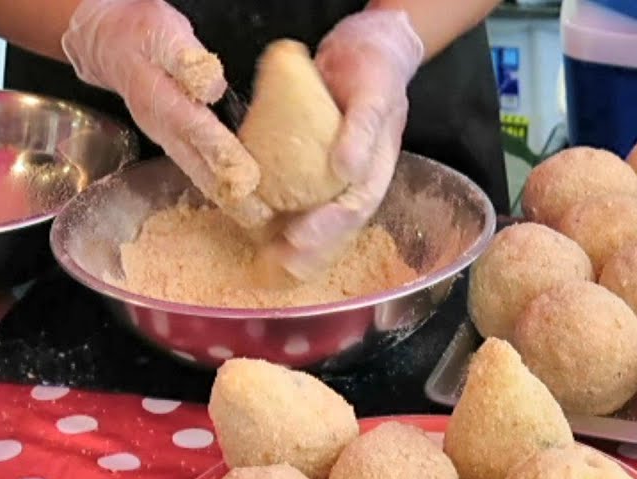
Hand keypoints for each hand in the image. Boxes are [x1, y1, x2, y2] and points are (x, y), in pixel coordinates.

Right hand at [61, 0, 271, 226]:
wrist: (106, 42)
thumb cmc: (138, 34)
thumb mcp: (162, 34)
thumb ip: (185, 59)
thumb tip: (210, 87)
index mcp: (162, 100)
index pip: (197, 131)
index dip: (223, 155)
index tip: (248, 178)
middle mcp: (163, 127)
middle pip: (199, 165)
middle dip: (229, 192)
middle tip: (259, 216)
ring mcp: (165, 137)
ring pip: (196, 171)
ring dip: (224, 196)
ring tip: (253, 217)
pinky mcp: (172, 140)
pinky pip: (196, 168)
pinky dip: (216, 186)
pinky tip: (235, 199)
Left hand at [272, 10, 424, 279]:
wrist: (366, 54)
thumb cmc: (374, 73)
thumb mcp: (373, 93)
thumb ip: (362, 130)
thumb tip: (345, 170)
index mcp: (375, 170)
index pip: (354, 209)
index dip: (327, 228)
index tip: (297, 239)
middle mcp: (356, 183)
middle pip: (337, 230)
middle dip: (309, 253)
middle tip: (277, 266)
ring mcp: (336, 181)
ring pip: (319, 224)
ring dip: (296, 249)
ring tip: (269, 266)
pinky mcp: (315, 172)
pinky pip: (301, 203)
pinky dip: (283, 222)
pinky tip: (261, 234)